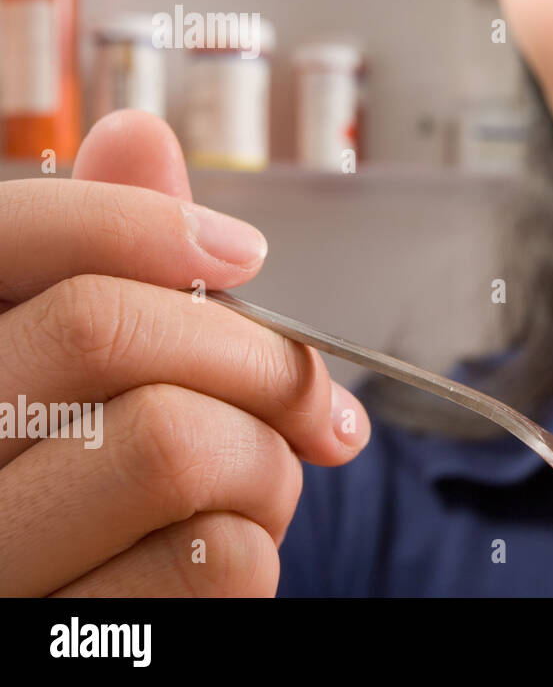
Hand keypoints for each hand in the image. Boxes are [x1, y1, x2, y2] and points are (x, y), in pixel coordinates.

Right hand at [0, 110, 369, 595]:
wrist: (105, 634)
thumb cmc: (107, 498)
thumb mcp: (103, 378)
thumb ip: (115, 266)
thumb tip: (137, 132)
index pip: (5, 240)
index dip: (131, 223)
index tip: (242, 253)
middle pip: (106, 330)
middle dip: (254, 358)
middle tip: (306, 403)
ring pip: (172, 443)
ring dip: (269, 462)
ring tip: (263, 485)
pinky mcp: (59, 648)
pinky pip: (212, 559)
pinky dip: (260, 547)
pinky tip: (229, 555)